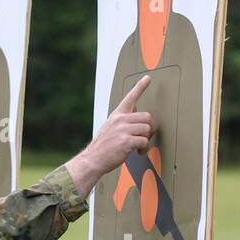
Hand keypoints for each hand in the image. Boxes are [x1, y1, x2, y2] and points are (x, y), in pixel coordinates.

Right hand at [67, 75, 154, 195]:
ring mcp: (123, 130)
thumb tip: (136, 111)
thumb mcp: (109, 128)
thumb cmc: (102, 147)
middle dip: (147, 129)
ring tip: (137, 147)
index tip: (147, 78)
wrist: (92, 161)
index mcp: (116, 116)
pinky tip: (137, 152)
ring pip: (147, 129)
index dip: (140, 87)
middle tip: (142, 137)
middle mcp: (120, 120)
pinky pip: (144, 141)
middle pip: (147, 117)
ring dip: (145, 140)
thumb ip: (122, 120)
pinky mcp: (126, 141)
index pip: (130, 98)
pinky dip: (143, 149)